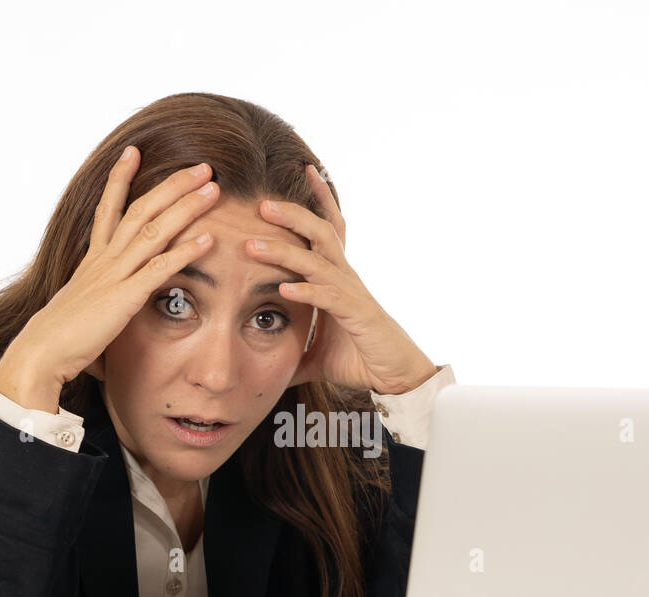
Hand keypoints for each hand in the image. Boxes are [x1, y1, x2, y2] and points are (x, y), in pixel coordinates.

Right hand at [0, 146, 221, 410]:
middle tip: (201, 166)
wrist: (40, 354)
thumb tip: (107, 296)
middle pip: (141, 209)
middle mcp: (103, 260)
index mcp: (92, 259)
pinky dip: (185, 252)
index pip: (108, 208)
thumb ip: (98, 293)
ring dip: (186, 207)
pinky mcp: (123, 297)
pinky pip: (159, 269)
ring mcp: (113, 276)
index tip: (132, 151)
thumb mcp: (82, 306)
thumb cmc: (61, 338)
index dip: (120, 178)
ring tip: (212, 189)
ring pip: (154, 230)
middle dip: (172, 185)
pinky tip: (209, 239)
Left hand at [245, 164, 437, 394]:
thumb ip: (289, 350)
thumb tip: (263, 361)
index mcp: (337, 278)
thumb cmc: (359, 359)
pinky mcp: (357, 315)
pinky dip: (306, 291)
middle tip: (262, 203)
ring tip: (253, 245)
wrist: (395, 377)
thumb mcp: (314, 353)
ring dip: (284, 251)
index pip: (329, 229)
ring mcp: (352, 294)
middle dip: (292, 214)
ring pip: (318, 261)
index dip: (319, 198)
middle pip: (321, 233)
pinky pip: (328, 297)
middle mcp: (346, 277)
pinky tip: (284, 288)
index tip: (306, 168)